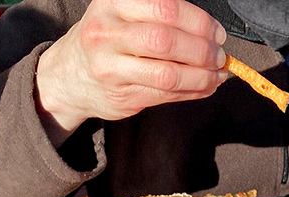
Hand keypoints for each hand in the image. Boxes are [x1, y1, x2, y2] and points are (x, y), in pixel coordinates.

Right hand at [35, 0, 226, 144]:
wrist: (69, 76)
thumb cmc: (106, 40)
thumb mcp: (121, 12)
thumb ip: (158, 16)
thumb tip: (209, 32)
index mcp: (113, 3)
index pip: (165, 8)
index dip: (198, 21)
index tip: (217, 33)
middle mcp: (108, 33)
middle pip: (166, 41)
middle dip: (202, 50)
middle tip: (219, 56)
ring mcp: (112, 67)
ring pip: (168, 73)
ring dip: (201, 76)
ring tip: (217, 75)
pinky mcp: (122, 96)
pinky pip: (165, 95)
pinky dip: (192, 92)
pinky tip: (205, 87)